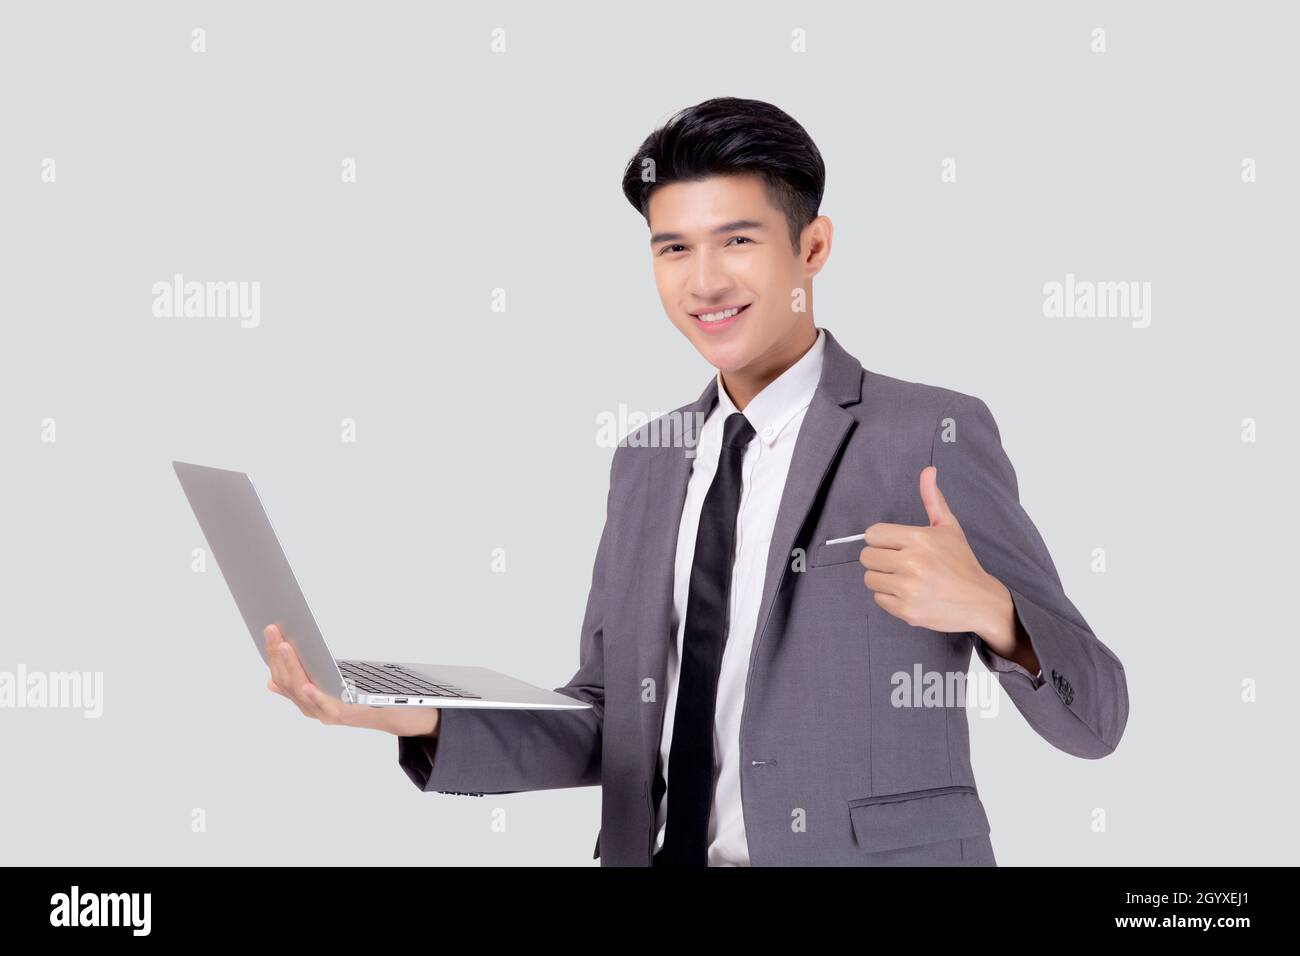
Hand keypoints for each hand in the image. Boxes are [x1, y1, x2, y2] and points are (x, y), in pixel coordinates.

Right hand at [262, 624, 439, 737]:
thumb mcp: (331, 686)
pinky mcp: (344, 716)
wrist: (396, 715)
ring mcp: (326, 713)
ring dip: (291, 667)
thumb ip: (305, 682)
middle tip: (273, 630)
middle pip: (288, 681)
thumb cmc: (365, 697)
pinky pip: (325, 707)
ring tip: (284, 646)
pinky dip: (313, 696)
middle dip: (278, 654)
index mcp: (308, 699)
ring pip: (301, 691)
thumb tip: (271, 681)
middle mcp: (313, 708)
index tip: (268, 631)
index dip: (273, 654)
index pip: (283, 675)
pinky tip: (306, 684)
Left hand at [860, 465, 1014, 651]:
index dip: (881, 540)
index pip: (872, 534)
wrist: (980, 600)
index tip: (895, 546)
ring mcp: (908, 588)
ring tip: (905, 579)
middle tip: (900, 563)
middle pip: (867, 557)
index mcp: (919, 538)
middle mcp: (912, 563)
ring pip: (869, 579)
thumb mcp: (948, 527)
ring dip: (883, 579)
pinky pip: (879, 599)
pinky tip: (910, 594)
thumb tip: (928, 470)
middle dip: (880, 559)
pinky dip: (890, 598)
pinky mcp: (906, 611)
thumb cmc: (961, 562)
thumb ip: (932, 499)